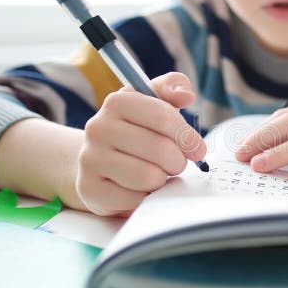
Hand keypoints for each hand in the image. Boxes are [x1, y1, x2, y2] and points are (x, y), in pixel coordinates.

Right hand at [76, 72, 205, 215]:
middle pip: (160, 150)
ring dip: (162, 179)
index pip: (164, 117)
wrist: (97, 161)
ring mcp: (90, 159)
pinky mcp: (90, 189)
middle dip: (177, 161)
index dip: (187, 136)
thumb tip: (187, 95)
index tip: (197, 148)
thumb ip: (172, 88)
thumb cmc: (136, 130)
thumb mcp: (152, 103)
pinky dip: (145, 197)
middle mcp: (98, 128)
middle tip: (175, 163)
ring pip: (149, 176)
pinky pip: (135, 200)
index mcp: (117, 102)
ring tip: (156, 173)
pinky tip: (139, 188)